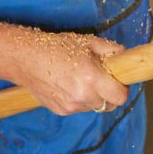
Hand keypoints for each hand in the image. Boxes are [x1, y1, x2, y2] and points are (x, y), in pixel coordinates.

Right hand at [8, 31, 128, 114]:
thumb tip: (125, 57)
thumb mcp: (89, 42)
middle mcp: (82, 95)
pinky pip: (79, 108)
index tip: (120, 82)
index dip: (123, 89)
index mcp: (92, 78)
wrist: (26, 59)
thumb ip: (112, 50)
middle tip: (103, 79)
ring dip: (94, 97)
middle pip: (108, 104)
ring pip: (93, 107)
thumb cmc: (57, 48)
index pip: (120, 97)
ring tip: (82, 80)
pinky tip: (70, 85)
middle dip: (109, 93)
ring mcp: (70, 105)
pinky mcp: (61, 110)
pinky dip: (80, 100)